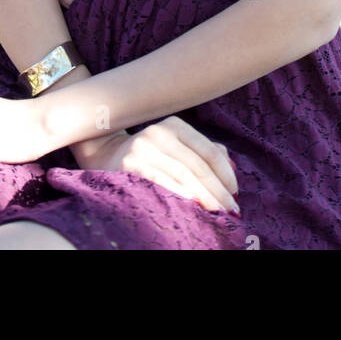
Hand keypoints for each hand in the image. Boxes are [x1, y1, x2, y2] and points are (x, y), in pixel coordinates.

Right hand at [70, 117, 239, 214]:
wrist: (103, 155)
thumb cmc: (147, 154)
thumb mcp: (175, 145)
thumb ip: (203, 152)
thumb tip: (232, 168)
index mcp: (174, 125)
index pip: (208, 151)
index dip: (226, 174)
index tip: (236, 194)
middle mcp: (158, 132)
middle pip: (198, 166)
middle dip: (218, 192)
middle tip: (232, 212)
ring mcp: (143, 148)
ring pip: (183, 176)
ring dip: (205, 198)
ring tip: (218, 214)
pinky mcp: (130, 165)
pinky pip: (161, 182)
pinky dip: (180, 195)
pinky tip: (193, 207)